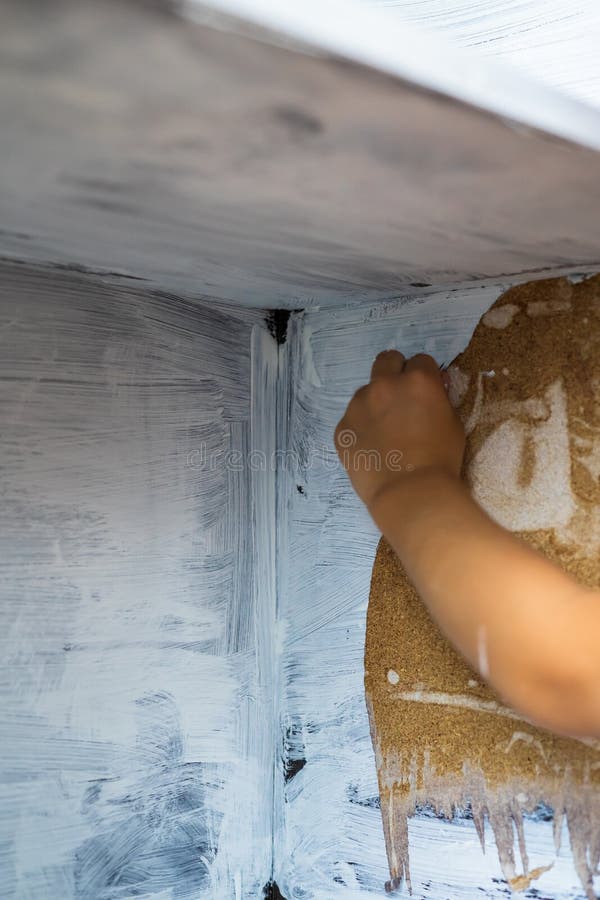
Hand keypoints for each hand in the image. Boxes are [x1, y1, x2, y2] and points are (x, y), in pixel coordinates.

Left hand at [334, 350, 464, 509]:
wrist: (410, 492)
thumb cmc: (440, 459)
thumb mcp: (453, 423)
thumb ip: (438, 400)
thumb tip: (431, 391)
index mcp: (418, 380)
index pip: (420, 360)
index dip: (425, 376)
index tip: (426, 392)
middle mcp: (384, 384)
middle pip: (386, 360)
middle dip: (395, 372)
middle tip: (402, 399)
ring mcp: (358, 405)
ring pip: (366, 391)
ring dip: (376, 403)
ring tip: (386, 433)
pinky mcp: (342, 427)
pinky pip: (352, 420)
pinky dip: (361, 428)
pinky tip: (373, 450)